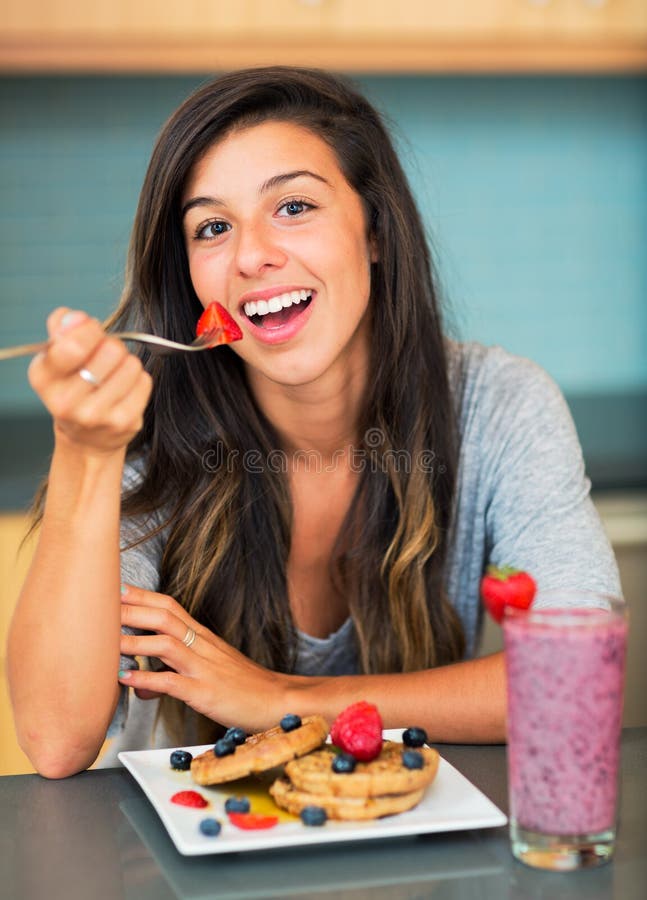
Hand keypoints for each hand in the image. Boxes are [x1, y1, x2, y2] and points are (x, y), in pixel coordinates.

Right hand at [28, 308, 152, 453]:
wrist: (85, 439)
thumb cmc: (71, 388)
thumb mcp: (56, 357)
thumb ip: (62, 328)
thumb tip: (77, 318)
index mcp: (45, 379)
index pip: (74, 345)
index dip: (90, 329)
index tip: (91, 332)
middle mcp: (67, 402)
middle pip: (110, 350)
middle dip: (111, 345)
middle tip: (104, 357)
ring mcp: (97, 416)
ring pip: (131, 364)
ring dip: (126, 363)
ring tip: (114, 374)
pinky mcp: (124, 423)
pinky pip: (144, 381)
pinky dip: (138, 379)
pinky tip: (124, 389)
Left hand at [118, 584, 292, 731]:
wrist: (280, 701)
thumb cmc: (244, 687)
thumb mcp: (208, 673)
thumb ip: (171, 673)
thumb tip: (137, 681)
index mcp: (204, 638)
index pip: (170, 607)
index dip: (142, 596)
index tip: (115, 588)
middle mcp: (203, 646)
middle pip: (164, 617)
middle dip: (131, 610)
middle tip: (99, 605)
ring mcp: (205, 668)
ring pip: (166, 644)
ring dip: (133, 641)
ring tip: (104, 642)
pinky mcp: (207, 693)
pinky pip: (173, 683)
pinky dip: (147, 680)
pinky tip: (126, 679)